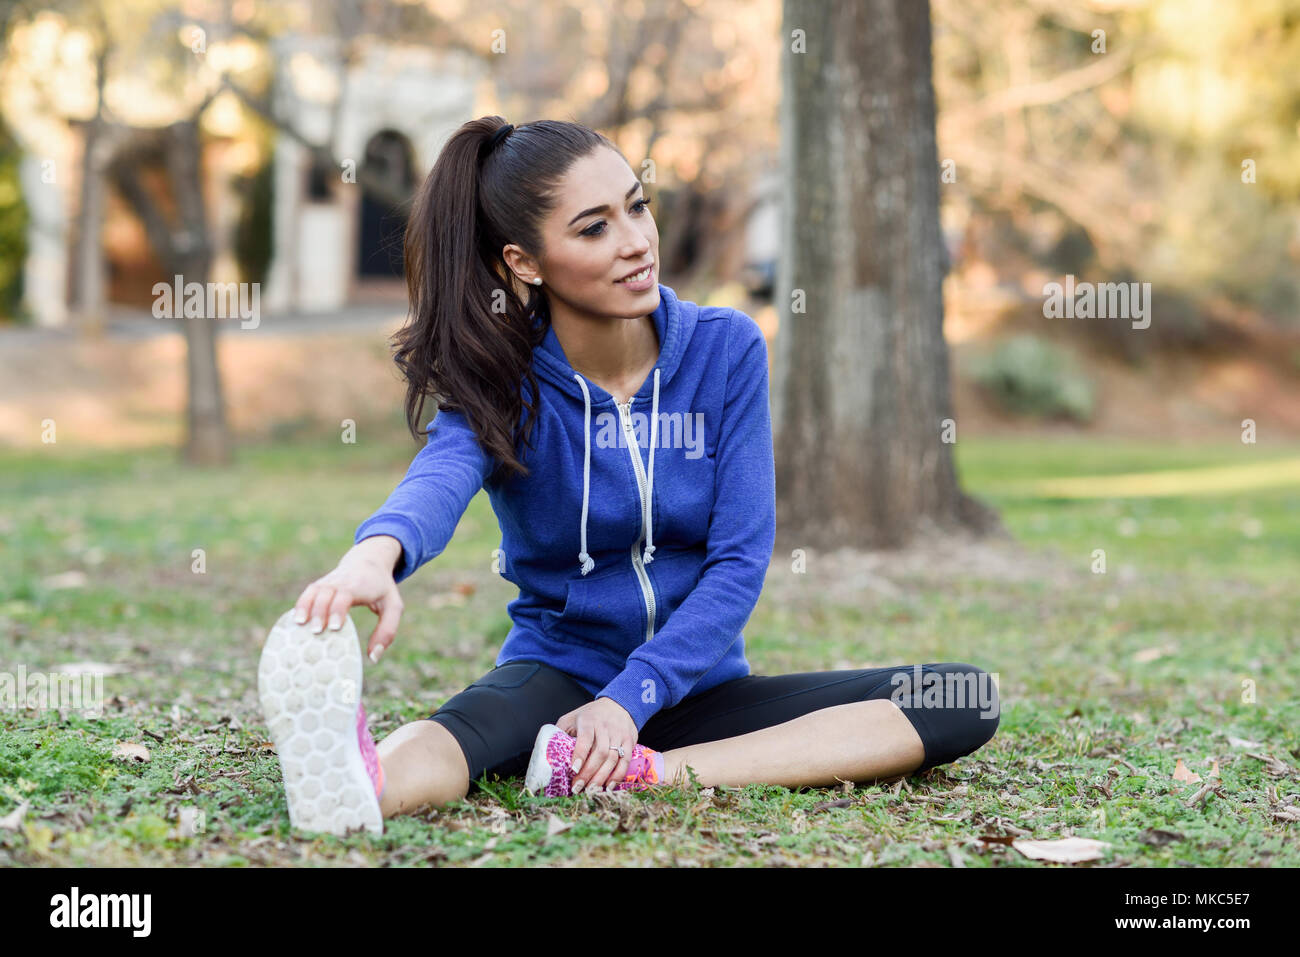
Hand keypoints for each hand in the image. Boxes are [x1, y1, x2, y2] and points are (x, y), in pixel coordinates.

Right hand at [293, 537, 404, 662]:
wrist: (368, 561)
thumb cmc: (382, 589)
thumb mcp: (394, 607)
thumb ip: (387, 631)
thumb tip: (373, 658)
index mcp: (360, 585)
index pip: (346, 594)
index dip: (339, 609)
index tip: (336, 627)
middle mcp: (341, 581)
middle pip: (326, 592)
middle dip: (320, 611)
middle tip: (317, 632)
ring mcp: (328, 582)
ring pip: (313, 591)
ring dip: (305, 606)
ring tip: (299, 625)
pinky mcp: (319, 585)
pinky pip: (307, 594)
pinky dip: (300, 605)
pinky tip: (294, 621)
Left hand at [556, 697, 637, 793]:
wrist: (618, 704)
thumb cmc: (590, 714)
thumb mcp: (572, 717)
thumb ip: (561, 732)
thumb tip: (548, 753)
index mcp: (588, 720)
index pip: (585, 738)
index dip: (580, 754)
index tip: (573, 769)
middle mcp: (605, 727)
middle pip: (600, 753)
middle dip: (588, 773)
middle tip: (578, 788)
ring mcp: (619, 734)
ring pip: (613, 759)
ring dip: (602, 778)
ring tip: (591, 791)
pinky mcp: (630, 741)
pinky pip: (625, 761)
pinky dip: (618, 776)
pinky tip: (609, 786)